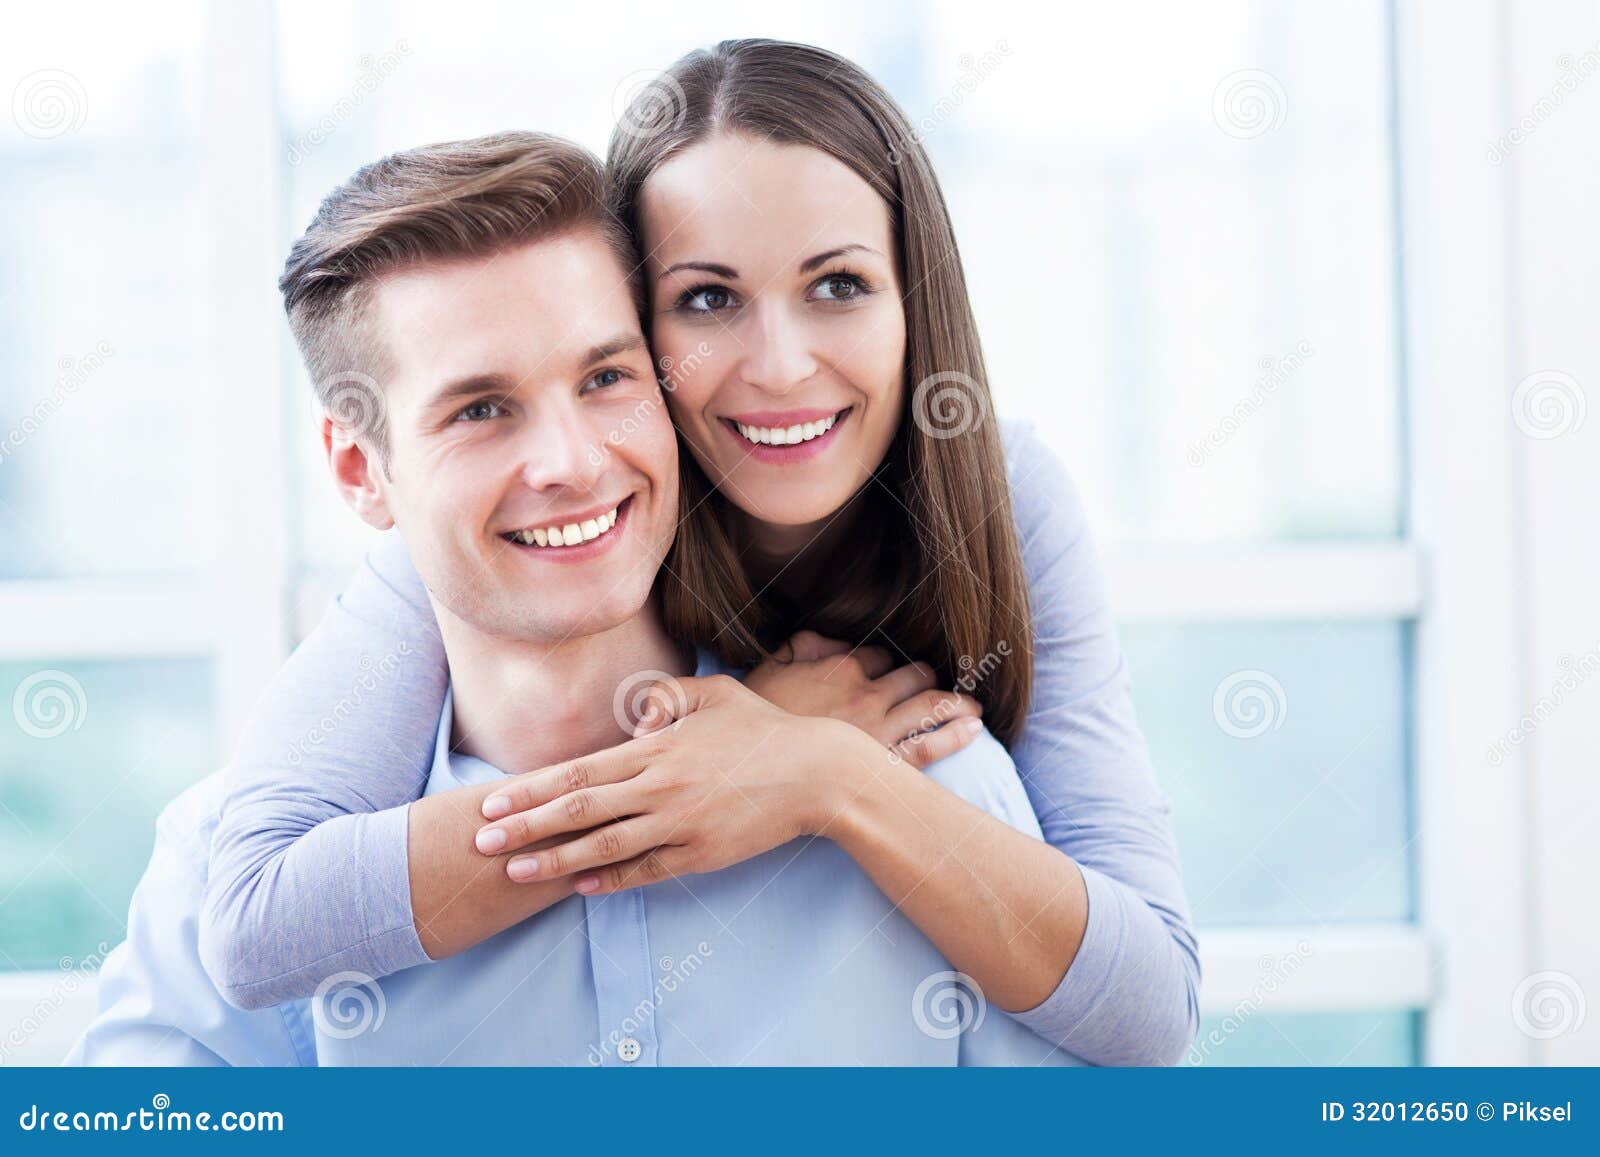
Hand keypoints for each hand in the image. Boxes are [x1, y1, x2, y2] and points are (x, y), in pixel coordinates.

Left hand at [472, 674, 882, 894]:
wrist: (816, 773)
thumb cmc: (763, 729)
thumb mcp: (713, 694)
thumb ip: (665, 698)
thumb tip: (632, 720)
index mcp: (657, 748)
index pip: (579, 772)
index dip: (531, 788)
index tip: (492, 800)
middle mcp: (660, 788)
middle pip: (578, 811)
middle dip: (524, 827)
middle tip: (480, 840)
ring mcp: (680, 825)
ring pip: (604, 847)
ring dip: (554, 862)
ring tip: (514, 871)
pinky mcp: (702, 855)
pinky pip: (646, 872)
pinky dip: (610, 881)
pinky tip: (579, 887)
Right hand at [743, 630, 982, 767]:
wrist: (757, 766)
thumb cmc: (757, 720)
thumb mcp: (771, 667)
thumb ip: (805, 645)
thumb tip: (831, 642)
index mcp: (842, 668)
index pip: (879, 656)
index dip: (885, 663)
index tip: (888, 672)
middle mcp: (868, 694)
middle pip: (913, 677)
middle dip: (926, 678)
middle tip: (937, 684)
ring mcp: (881, 729)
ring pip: (931, 705)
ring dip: (956, 702)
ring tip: (972, 706)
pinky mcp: (887, 763)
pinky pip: (932, 745)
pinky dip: (957, 734)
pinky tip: (973, 728)